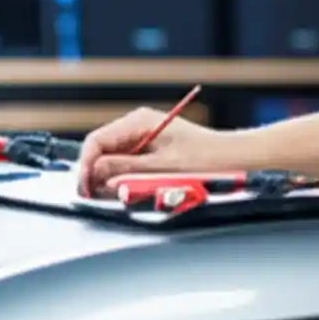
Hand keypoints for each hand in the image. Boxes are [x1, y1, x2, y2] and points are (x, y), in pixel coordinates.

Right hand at [76, 108, 226, 197]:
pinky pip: (125, 166)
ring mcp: (142, 138)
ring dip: (110, 179)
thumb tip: (95, 173)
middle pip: (100, 150)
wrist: (233, 157)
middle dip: (95, 174)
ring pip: (111, 160)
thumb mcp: (163, 167)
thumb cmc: (205, 159)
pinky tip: (129, 191)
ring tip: (117, 196)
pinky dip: (123, 180)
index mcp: (138, 122)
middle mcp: (136, 126)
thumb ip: (126, 169)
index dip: (85, 166)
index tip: (85, 189)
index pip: (96, 141)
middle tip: (97, 198)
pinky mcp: (148, 152)